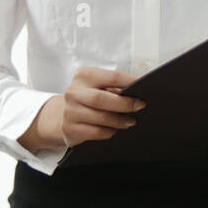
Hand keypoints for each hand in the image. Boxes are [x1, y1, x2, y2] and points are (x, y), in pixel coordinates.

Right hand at [21, 67, 144, 152]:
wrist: (64, 114)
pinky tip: (113, 129)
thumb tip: (138, 91)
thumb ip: (114, 86)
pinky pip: (96, 132)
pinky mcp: (70, 129)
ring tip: (129, 121)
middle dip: (124, 104)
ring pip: (100, 118)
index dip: (130, 82)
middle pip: (101, 98)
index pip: (111, 76)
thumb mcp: (98, 86)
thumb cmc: (87, 98)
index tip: (142, 87)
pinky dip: (109, 131)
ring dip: (119, 121)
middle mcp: (73, 92)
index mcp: (83, 76)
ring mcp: (69, 112)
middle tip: (138, 106)